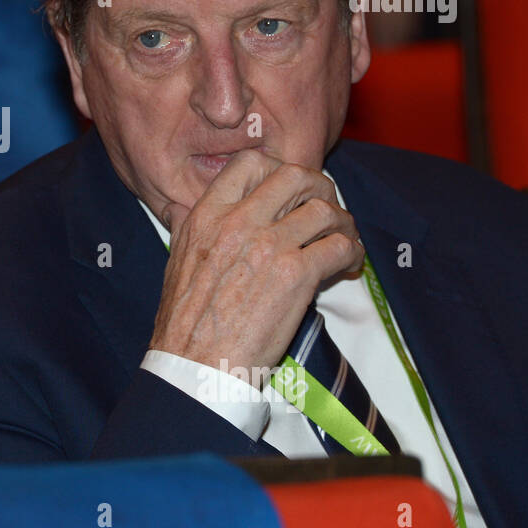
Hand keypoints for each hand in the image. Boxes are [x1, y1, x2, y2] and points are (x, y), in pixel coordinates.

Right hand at [148, 150, 364, 378]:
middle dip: (319, 187)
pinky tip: (348, 264)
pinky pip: (339, 246)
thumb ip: (186, 227)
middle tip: (325, 206)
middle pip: (295, 176)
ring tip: (344, 238)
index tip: (290, 188)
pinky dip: (352, 252)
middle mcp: (238, 222)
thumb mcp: (175, 260)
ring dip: (343, 222)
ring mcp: (269, 246)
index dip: (278, 167)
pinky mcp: (296, 275)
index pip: (250, 162)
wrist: (195, 365)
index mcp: (207, 216)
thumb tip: (180, 207)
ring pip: (324, 210)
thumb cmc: (185, 323)